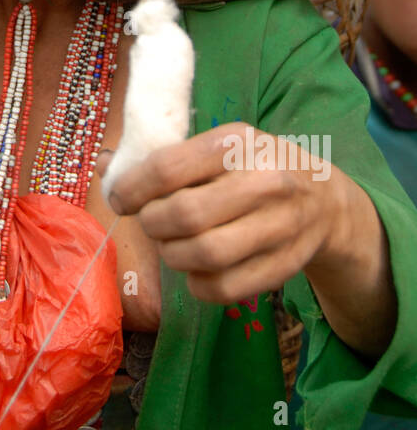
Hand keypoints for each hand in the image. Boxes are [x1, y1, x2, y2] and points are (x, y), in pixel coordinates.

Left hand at [105, 121, 395, 356]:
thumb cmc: (255, 168)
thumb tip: (103, 168)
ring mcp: (279, 225)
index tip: (121, 200)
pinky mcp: (285, 265)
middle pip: (184, 215)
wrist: (325, 201)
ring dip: (172, 255)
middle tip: (150, 223)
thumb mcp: (220, 147)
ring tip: (172, 245)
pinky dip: (196, 284)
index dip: (132, 188)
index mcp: (238, 142)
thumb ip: (167, 158)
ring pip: (203, 255)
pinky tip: (196, 270)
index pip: (168, 167)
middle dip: (152, 224)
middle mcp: (263, 180)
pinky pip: (223, 288)